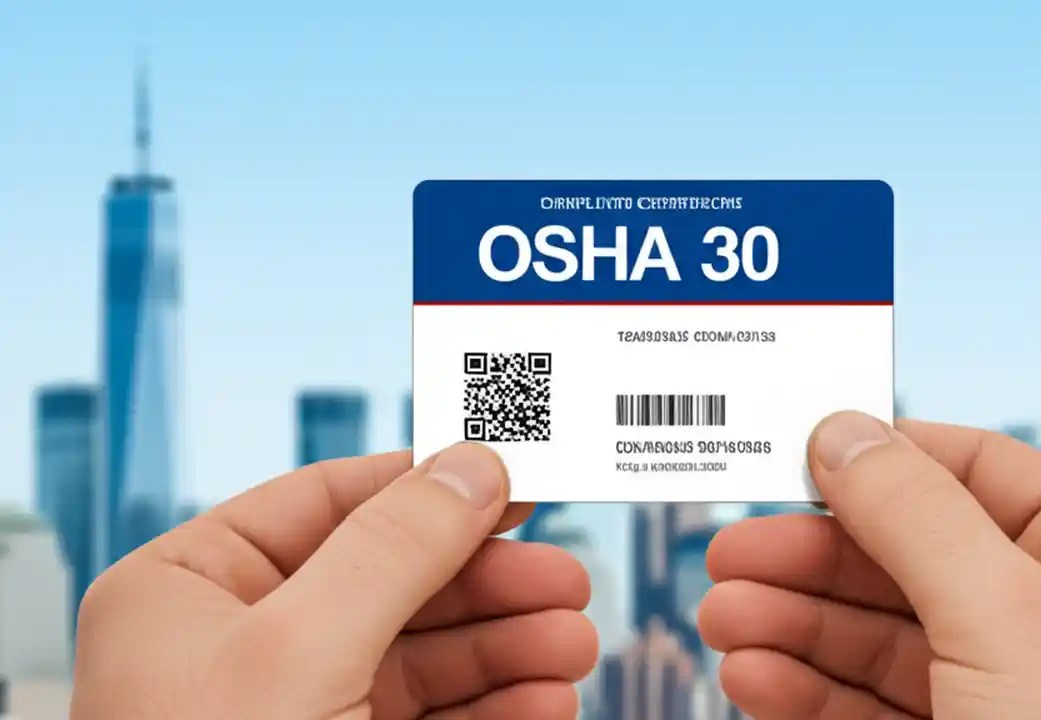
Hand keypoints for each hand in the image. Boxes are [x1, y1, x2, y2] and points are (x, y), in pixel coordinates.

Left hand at [71, 444, 597, 719]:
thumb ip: (393, 549)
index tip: (517, 480)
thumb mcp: (300, 649)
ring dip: (508, 650)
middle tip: (567, 584)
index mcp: (193, 588)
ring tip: (574, 648)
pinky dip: (495, 710)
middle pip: (395, 580)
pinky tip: (545, 704)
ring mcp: (297, 709)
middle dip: (490, 585)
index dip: (428, 485)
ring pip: (425, 656)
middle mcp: (244, 642)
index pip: (329, 500)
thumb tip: (474, 464)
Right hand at [699, 411, 1040, 718]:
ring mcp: (1010, 687)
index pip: (974, 468)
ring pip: (878, 636)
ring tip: (719, 621)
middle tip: (727, 557)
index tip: (788, 453)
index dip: (877, 458)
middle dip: (807, 561)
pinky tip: (753, 678)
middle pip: (905, 556)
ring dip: (792, 626)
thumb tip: (841, 431)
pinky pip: (873, 703)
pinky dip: (809, 690)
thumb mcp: (1001, 612)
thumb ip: (912, 513)